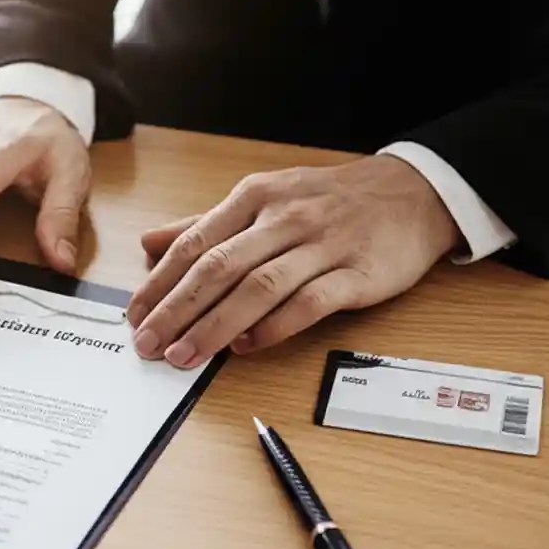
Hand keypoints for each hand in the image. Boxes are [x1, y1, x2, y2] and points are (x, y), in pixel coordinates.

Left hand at [126, 155, 460, 367]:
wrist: (414, 193)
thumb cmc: (330, 200)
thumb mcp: (265, 197)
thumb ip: (206, 224)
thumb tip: (150, 243)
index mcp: (255, 197)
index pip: (194, 243)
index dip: (160, 283)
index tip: (134, 316)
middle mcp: (285, 218)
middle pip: (219, 267)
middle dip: (177, 310)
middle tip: (148, 345)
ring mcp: (323, 245)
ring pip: (259, 288)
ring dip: (216, 326)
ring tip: (184, 355)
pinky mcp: (357, 273)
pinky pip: (310, 303)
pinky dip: (275, 327)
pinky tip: (246, 348)